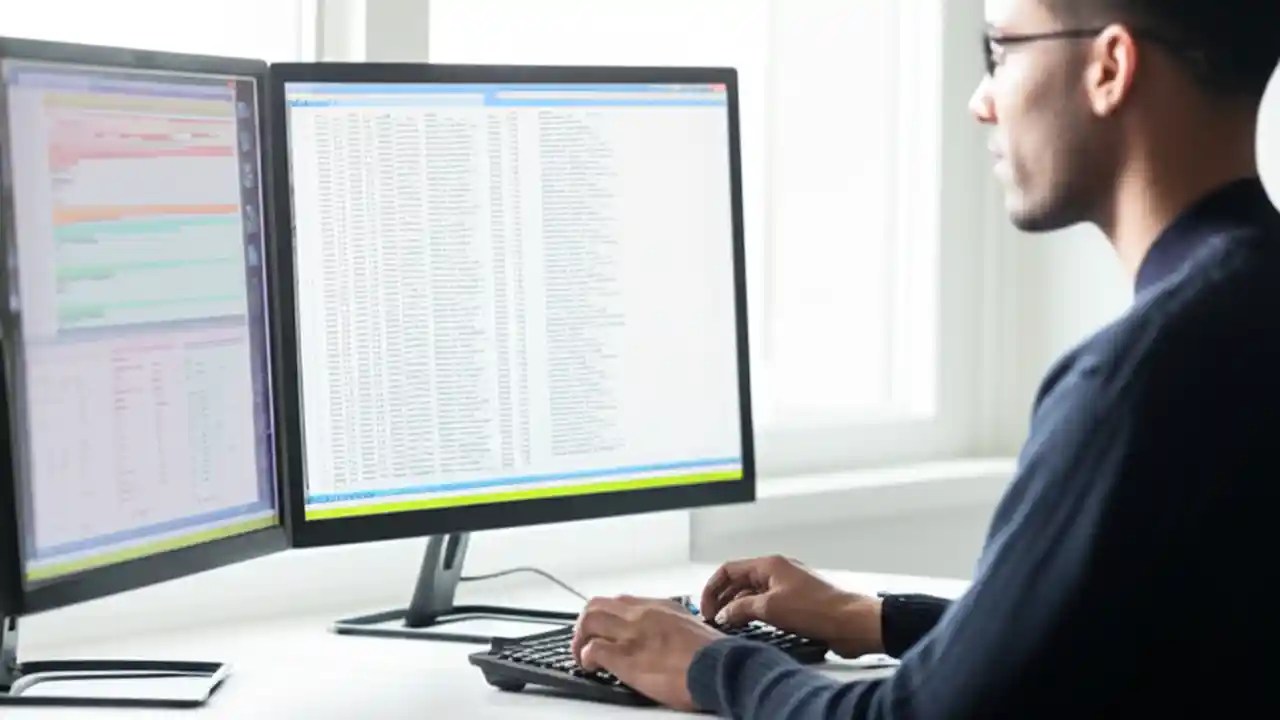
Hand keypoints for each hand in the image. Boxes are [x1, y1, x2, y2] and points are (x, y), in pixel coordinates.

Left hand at [570, 595, 724, 711]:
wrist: (722, 667)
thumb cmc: (714, 655)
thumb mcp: (692, 628)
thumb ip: (673, 627)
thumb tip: (665, 639)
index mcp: (659, 607)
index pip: (621, 602)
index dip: (606, 616)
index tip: (604, 629)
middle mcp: (642, 614)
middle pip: (597, 606)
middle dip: (586, 624)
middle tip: (585, 641)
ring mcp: (632, 633)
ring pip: (589, 622)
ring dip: (581, 639)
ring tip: (583, 655)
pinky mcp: (626, 657)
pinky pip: (593, 651)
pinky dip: (586, 659)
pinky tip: (591, 667)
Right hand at [700, 555, 883, 658]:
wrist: (851, 623)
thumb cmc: (816, 609)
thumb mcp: (771, 607)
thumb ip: (741, 609)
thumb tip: (723, 614)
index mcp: (769, 564)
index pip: (729, 569)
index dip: (713, 588)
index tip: (706, 609)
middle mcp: (777, 572)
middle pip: (739, 581)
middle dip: (723, 599)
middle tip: (713, 620)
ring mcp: (787, 587)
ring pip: (752, 594)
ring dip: (738, 608)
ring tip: (728, 627)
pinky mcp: (796, 604)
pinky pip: (766, 605)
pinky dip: (753, 615)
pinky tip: (749, 629)